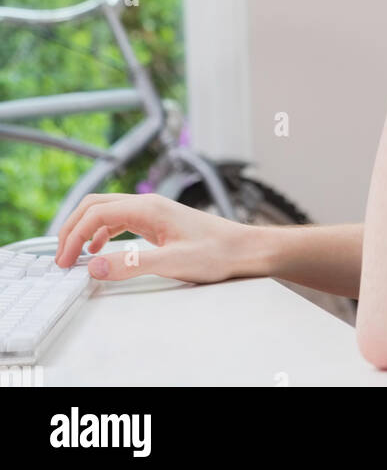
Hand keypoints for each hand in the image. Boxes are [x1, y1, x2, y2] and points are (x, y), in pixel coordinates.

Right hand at [53, 192, 253, 283]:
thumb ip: (132, 263)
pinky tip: (98, 250)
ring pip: (106, 211)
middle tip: (60, 256)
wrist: (243, 249)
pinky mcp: (157, 222)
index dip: (74, 236)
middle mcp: (148, 204)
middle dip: (73, 228)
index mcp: (149, 208)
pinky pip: (120, 220)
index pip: (97, 213)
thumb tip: (94, 265)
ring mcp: (153, 211)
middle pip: (97, 205)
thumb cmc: (216, 253)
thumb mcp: (172, 263)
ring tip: (72, 256)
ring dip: (85, 230)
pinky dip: (101, 232)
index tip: (64, 261)